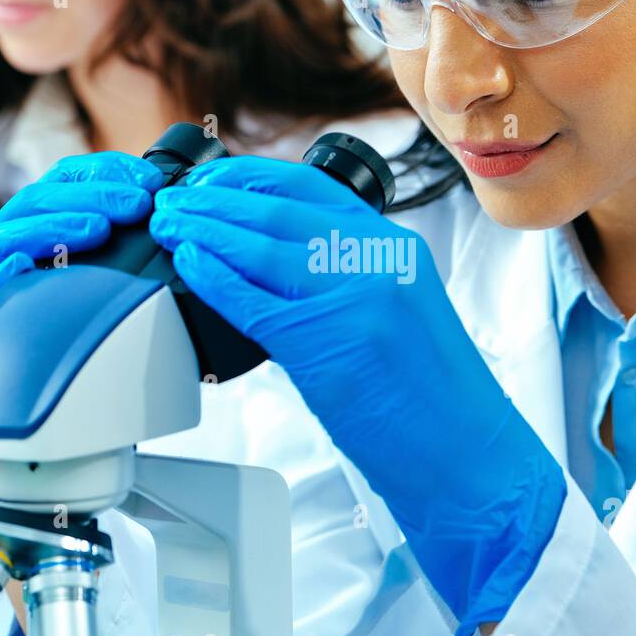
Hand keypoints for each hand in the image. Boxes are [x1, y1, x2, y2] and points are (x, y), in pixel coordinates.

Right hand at [0, 151, 162, 378]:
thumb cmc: (33, 313)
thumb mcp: (76, 269)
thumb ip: (105, 241)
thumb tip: (159, 221)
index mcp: (31, 220)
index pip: (65, 178)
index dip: (106, 171)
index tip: (149, 180)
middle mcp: (3, 235)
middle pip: (42, 200)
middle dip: (94, 196)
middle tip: (137, 203)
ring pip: (11, 233)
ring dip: (56, 227)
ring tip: (97, 229)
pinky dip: (1, 273)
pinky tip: (25, 266)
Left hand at [150, 156, 566, 635]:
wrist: (467, 457)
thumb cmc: (431, 398)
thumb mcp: (399, 310)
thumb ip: (349, 275)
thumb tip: (275, 260)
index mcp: (396, 247)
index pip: (312, 187)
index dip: (251, 177)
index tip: (213, 178)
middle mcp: (378, 261)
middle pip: (277, 212)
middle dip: (214, 202)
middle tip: (172, 202)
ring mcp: (355, 298)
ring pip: (260, 248)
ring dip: (202, 232)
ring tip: (168, 226)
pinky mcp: (327, 344)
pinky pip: (253, 300)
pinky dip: (213, 279)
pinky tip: (188, 266)